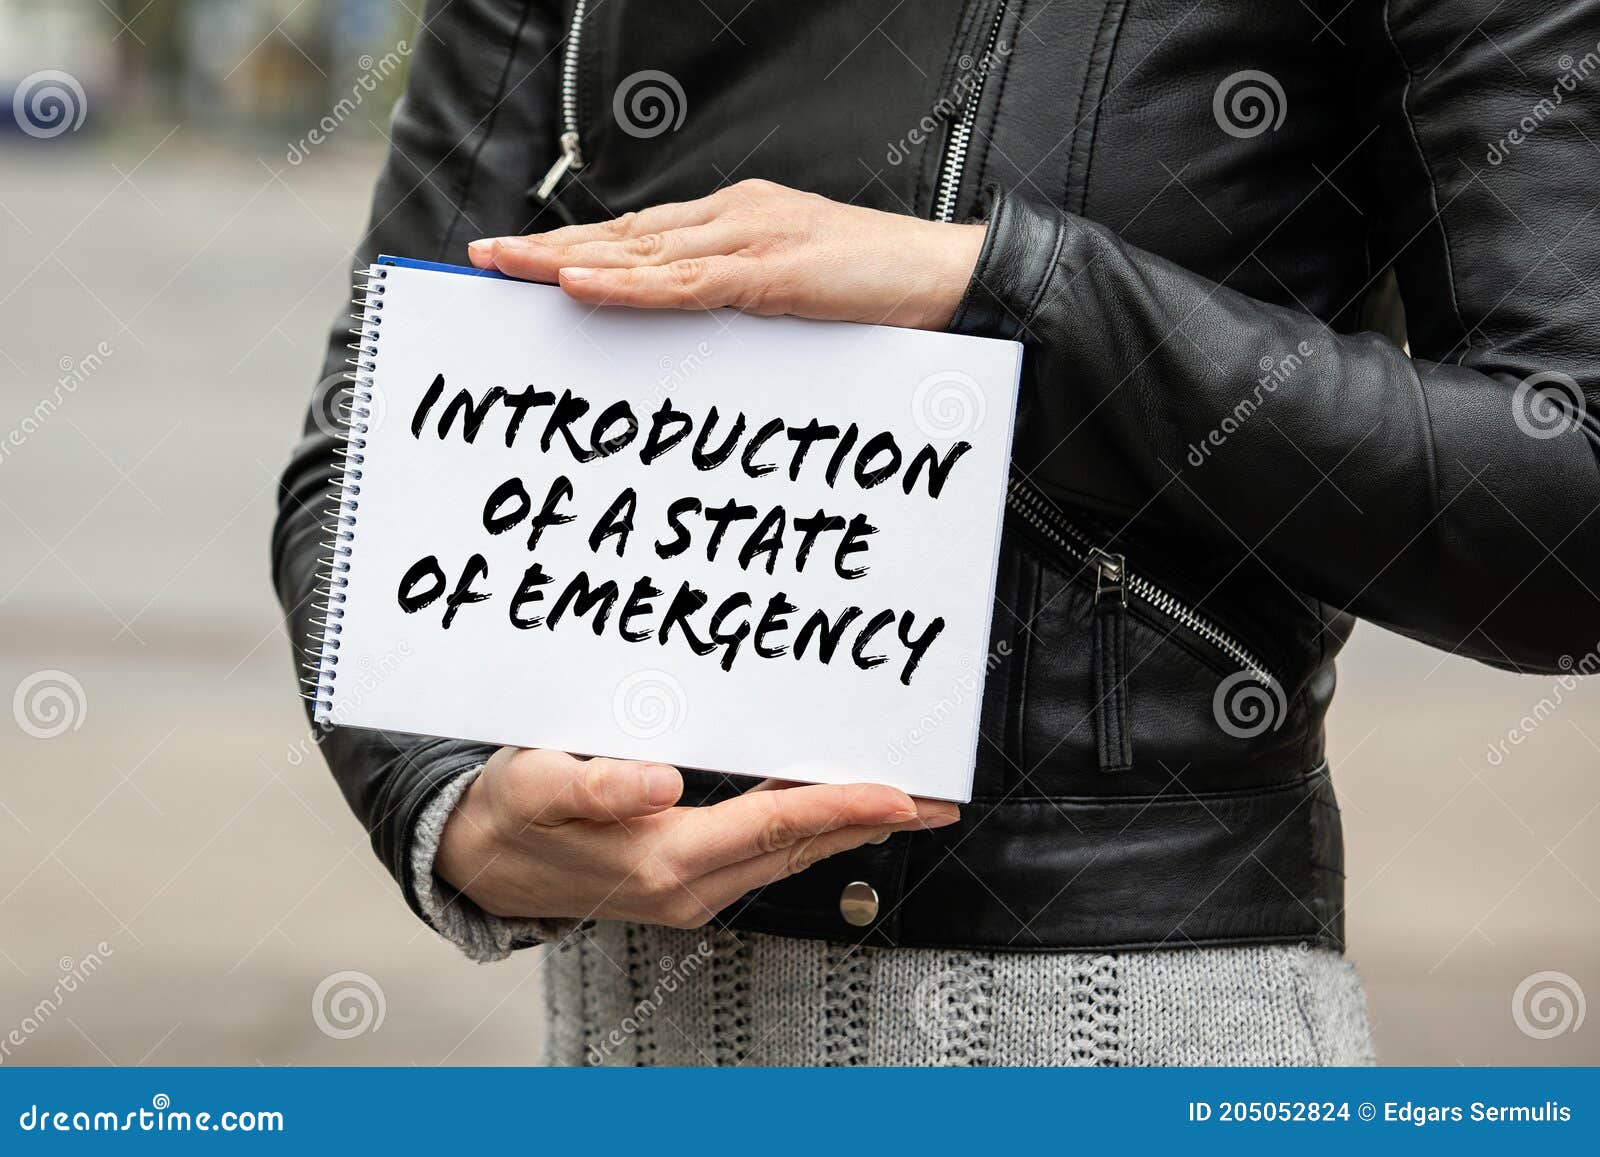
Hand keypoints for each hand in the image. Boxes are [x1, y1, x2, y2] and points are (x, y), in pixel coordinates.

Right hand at [434, 747, 959, 927]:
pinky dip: (808, 828)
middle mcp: (689, 886)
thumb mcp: (536, 786)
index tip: (899, 794)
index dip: (842, 807)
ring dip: (847, 826)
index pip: (774, 826)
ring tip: (901, 800)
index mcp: (662, 859)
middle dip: (871, 820)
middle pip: (800, 845)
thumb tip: (660, 783)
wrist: (479, 862)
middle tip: (937, 795)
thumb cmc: (511, 816)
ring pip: (789, 853)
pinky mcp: (688, 881)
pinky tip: (828, 809)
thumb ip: (597, 785)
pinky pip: (766, 853)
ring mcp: (692, 890)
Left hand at [466, 179, 986, 330]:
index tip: (524, 261)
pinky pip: (684, 282)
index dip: (580, 247)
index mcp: (740, 221)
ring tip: (506, 267)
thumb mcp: (794, 295)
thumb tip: (696, 333)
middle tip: (484, 259)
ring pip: (641, 252)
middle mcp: (736, 218)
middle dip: (551, 248)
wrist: (950, 281)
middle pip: (625, 235)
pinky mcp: (771, 270)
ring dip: (568, 260)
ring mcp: (752, 239)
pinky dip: (627, 284)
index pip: (642, 236)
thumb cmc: (880, 293)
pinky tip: (578, 283)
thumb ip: (742, 303)